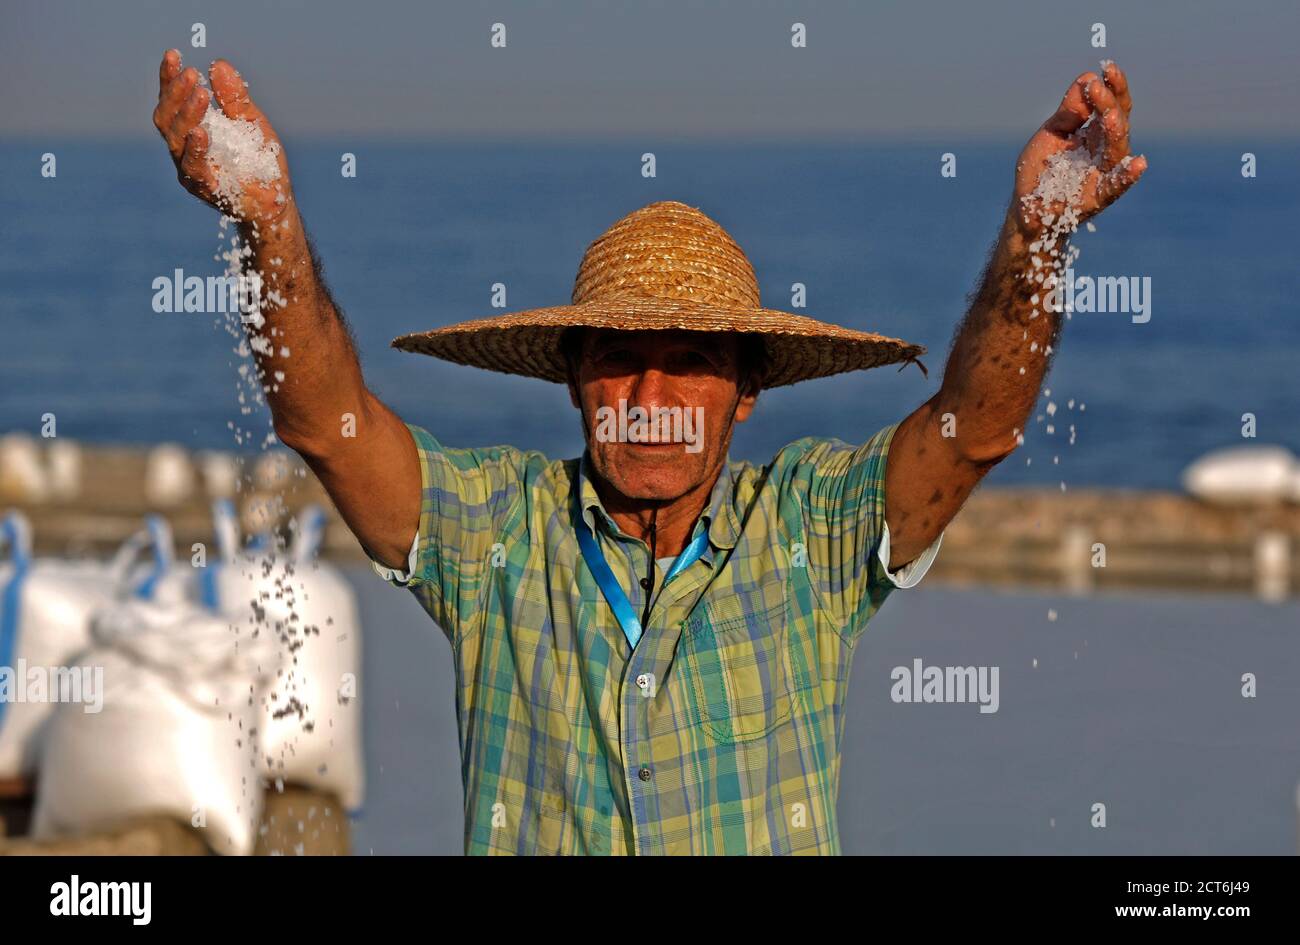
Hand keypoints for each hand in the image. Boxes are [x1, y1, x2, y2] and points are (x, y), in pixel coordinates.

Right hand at [152, 49, 293, 224]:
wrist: (275, 199)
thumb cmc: (258, 160)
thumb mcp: (250, 122)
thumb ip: (234, 98)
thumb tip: (219, 65)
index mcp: (190, 128)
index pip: (172, 101)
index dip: (169, 78)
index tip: (173, 55)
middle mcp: (182, 148)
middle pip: (166, 117)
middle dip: (176, 93)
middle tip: (192, 74)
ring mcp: (189, 169)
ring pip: (176, 138)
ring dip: (187, 114)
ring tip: (201, 94)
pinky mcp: (203, 188)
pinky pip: (193, 167)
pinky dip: (195, 149)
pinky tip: (201, 133)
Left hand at [1011, 61, 1146, 237]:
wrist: (1026, 207)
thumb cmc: (1040, 169)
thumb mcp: (1051, 133)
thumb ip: (1069, 112)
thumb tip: (1087, 80)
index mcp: (1095, 131)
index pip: (1111, 105)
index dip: (1112, 87)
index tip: (1107, 68)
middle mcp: (1105, 149)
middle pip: (1117, 122)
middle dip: (1110, 103)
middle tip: (1098, 87)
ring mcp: (1104, 172)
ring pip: (1117, 148)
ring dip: (1115, 130)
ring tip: (1109, 116)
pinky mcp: (1098, 197)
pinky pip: (1116, 186)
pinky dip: (1127, 176)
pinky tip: (1138, 164)